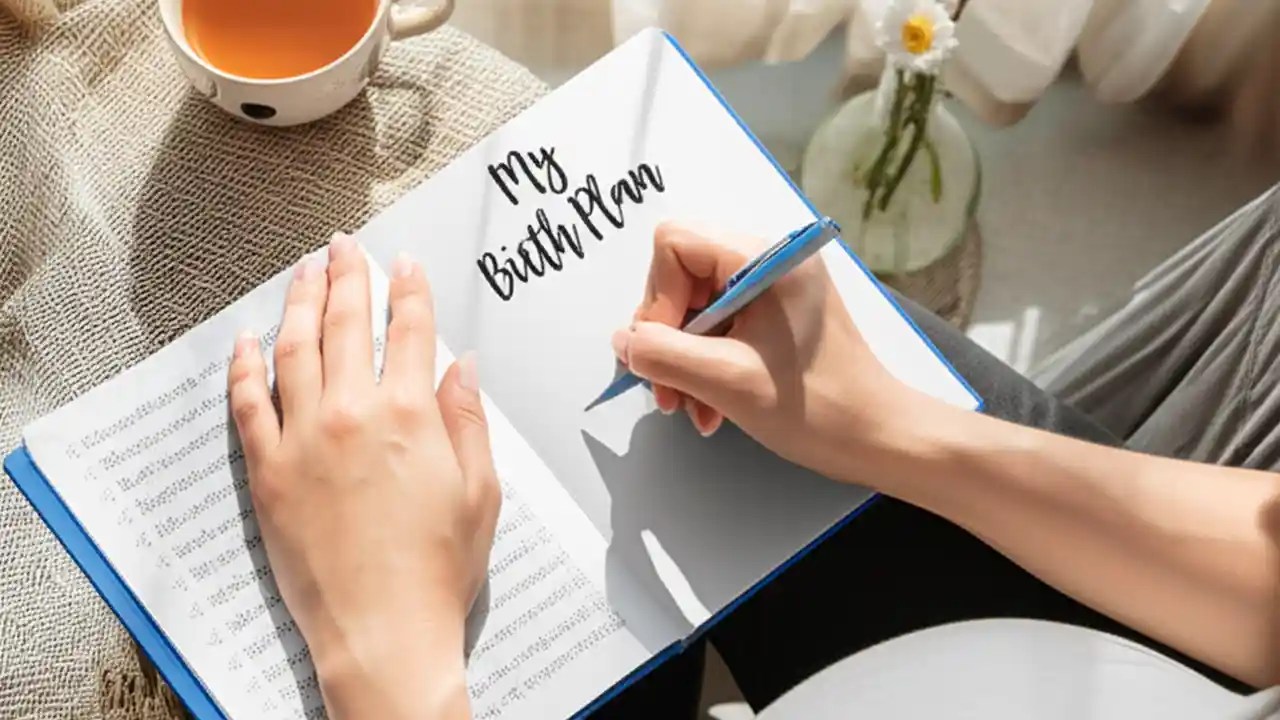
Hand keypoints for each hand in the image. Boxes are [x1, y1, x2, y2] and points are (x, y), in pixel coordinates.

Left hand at [227, 234, 497, 719]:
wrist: (382, 631)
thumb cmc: (436, 569)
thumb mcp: (480, 490)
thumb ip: (468, 419)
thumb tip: (462, 365)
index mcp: (411, 415)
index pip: (410, 330)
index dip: (409, 290)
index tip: (405, 263)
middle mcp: (352, 413)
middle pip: (346, 324)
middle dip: (347, 276)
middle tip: (344, 246)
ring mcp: (302, 439)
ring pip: (294, 349)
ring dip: (299, 302)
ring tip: (304, 271)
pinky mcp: (266, 472)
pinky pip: (248, 403)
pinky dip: (246, 365)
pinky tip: (249, 341)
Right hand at [612, 223, 925, 485]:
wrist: (880, 438)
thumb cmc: (818, 408)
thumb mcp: (726, 381)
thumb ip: (662, 355)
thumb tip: (623, 341)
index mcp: (767, 258)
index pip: (675, 244)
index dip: (657, 298)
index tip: (664, 353)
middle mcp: (771, 259)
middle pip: (682, 275)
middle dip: (667, 336)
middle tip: (667, 392)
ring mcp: (776, 286)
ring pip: (697, 306)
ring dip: (684, 359)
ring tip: (690, 409)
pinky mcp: (779, 313)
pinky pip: (721, 325)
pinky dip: (706, 364)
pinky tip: (710, 407)